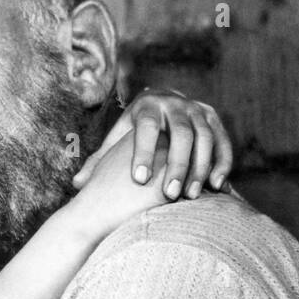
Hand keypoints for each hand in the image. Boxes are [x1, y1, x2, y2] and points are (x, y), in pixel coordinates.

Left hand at [73, 89, 232, 198]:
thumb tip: (76, 183)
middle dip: (177, 165)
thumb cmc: (134, 131)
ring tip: (192, 195)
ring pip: (204, 137)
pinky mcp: (213, 117)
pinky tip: (216, 185)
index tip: (140, 180)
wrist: (162, 103)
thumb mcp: (117, 140)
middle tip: (170, 195)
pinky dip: (222, 162)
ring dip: (200, 167)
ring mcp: (196, 108)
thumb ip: (100, 160)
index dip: (144, 152)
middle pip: (181, 134)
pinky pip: (222, 140)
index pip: (146, 128)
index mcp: (146, 106)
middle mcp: (174, 103)